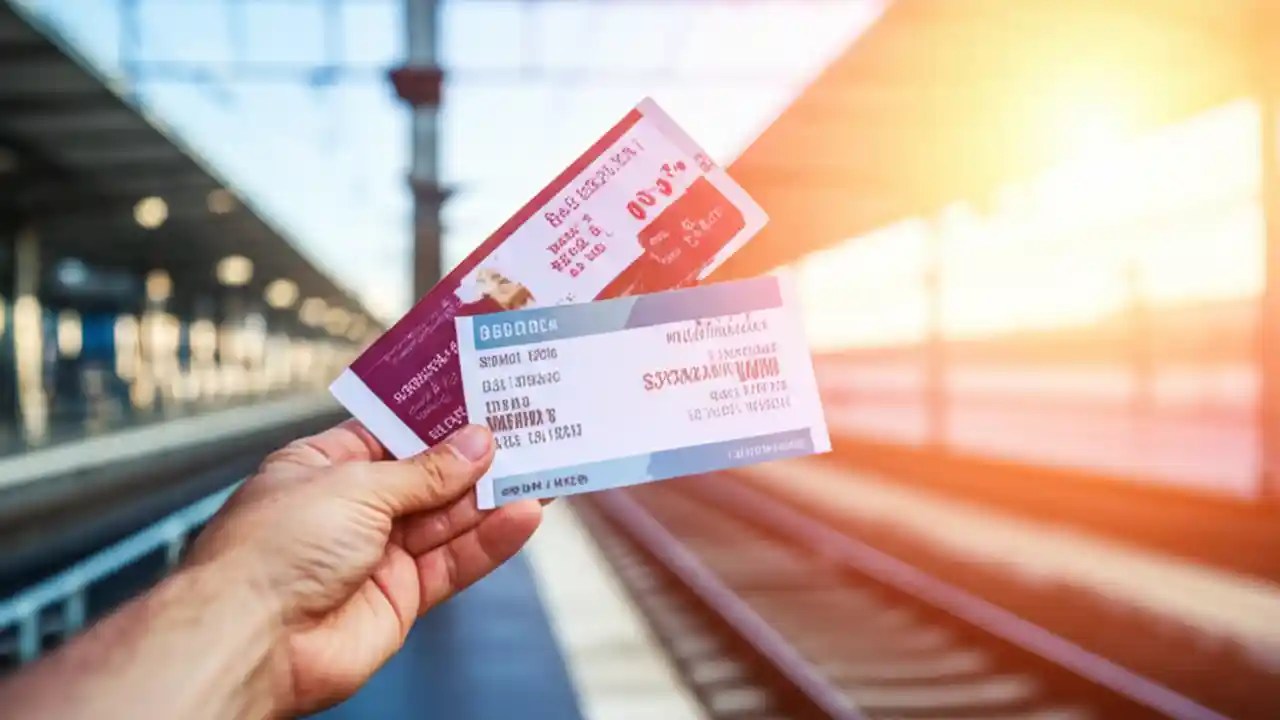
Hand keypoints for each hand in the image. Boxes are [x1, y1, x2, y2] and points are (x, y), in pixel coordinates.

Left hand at [185, 421, 540, 715]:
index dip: (439, 416)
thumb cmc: (273, 550)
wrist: (252, 640)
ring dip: (495, 496)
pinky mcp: (402, 596)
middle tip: (530, 429)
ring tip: (544, 467)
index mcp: (323, 466)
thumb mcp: (355, 486)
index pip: (393, 432)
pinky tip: (523, 516)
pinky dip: (491, 540)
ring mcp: (378, 553)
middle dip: (478, 455)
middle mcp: (352, 508)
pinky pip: (455, 562)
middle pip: (430, 475)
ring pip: (450, 518)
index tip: (485, 395)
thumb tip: (476, 444)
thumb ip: (425, 471)